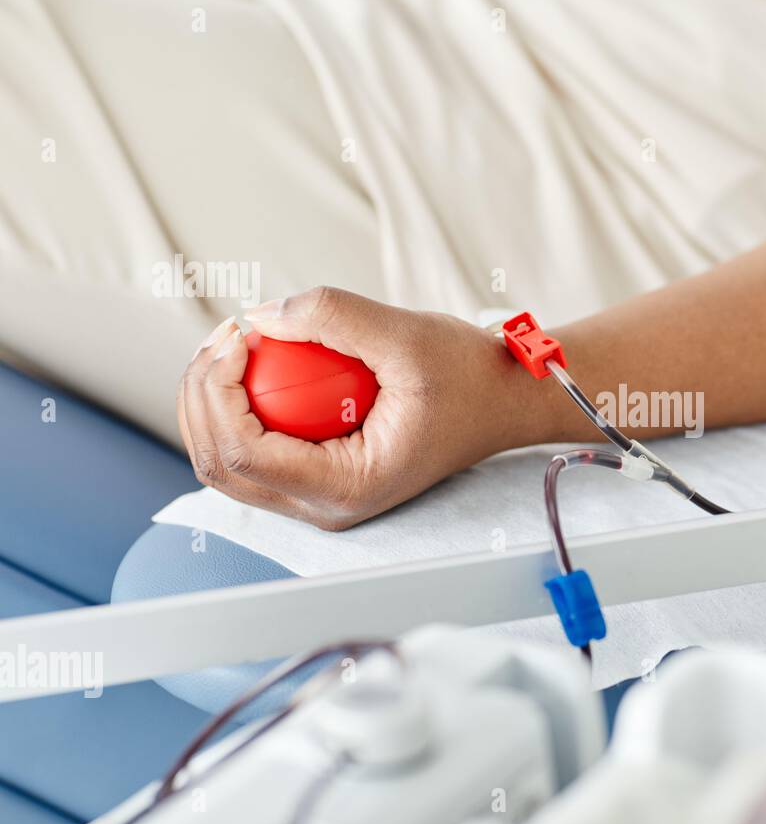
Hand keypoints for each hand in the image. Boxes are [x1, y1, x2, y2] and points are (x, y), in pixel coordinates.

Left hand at [177, 286, 528, 529]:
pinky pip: (252, 451)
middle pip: (219, 465)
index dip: (218, 389)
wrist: (505, 403)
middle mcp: (326, 507)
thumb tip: (258, 317)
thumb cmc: (471, 378)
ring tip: (236, 344)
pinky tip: (254, 360)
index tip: (240, 333)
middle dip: (202, 394)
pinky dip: (239, 406)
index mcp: (348, 488)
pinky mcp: (319, 477)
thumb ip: (333, 316)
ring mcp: (319, 497)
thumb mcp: (409, 336)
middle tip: (228, 334)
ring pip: (225, 463)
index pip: (243, 452)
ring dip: (213, 401)